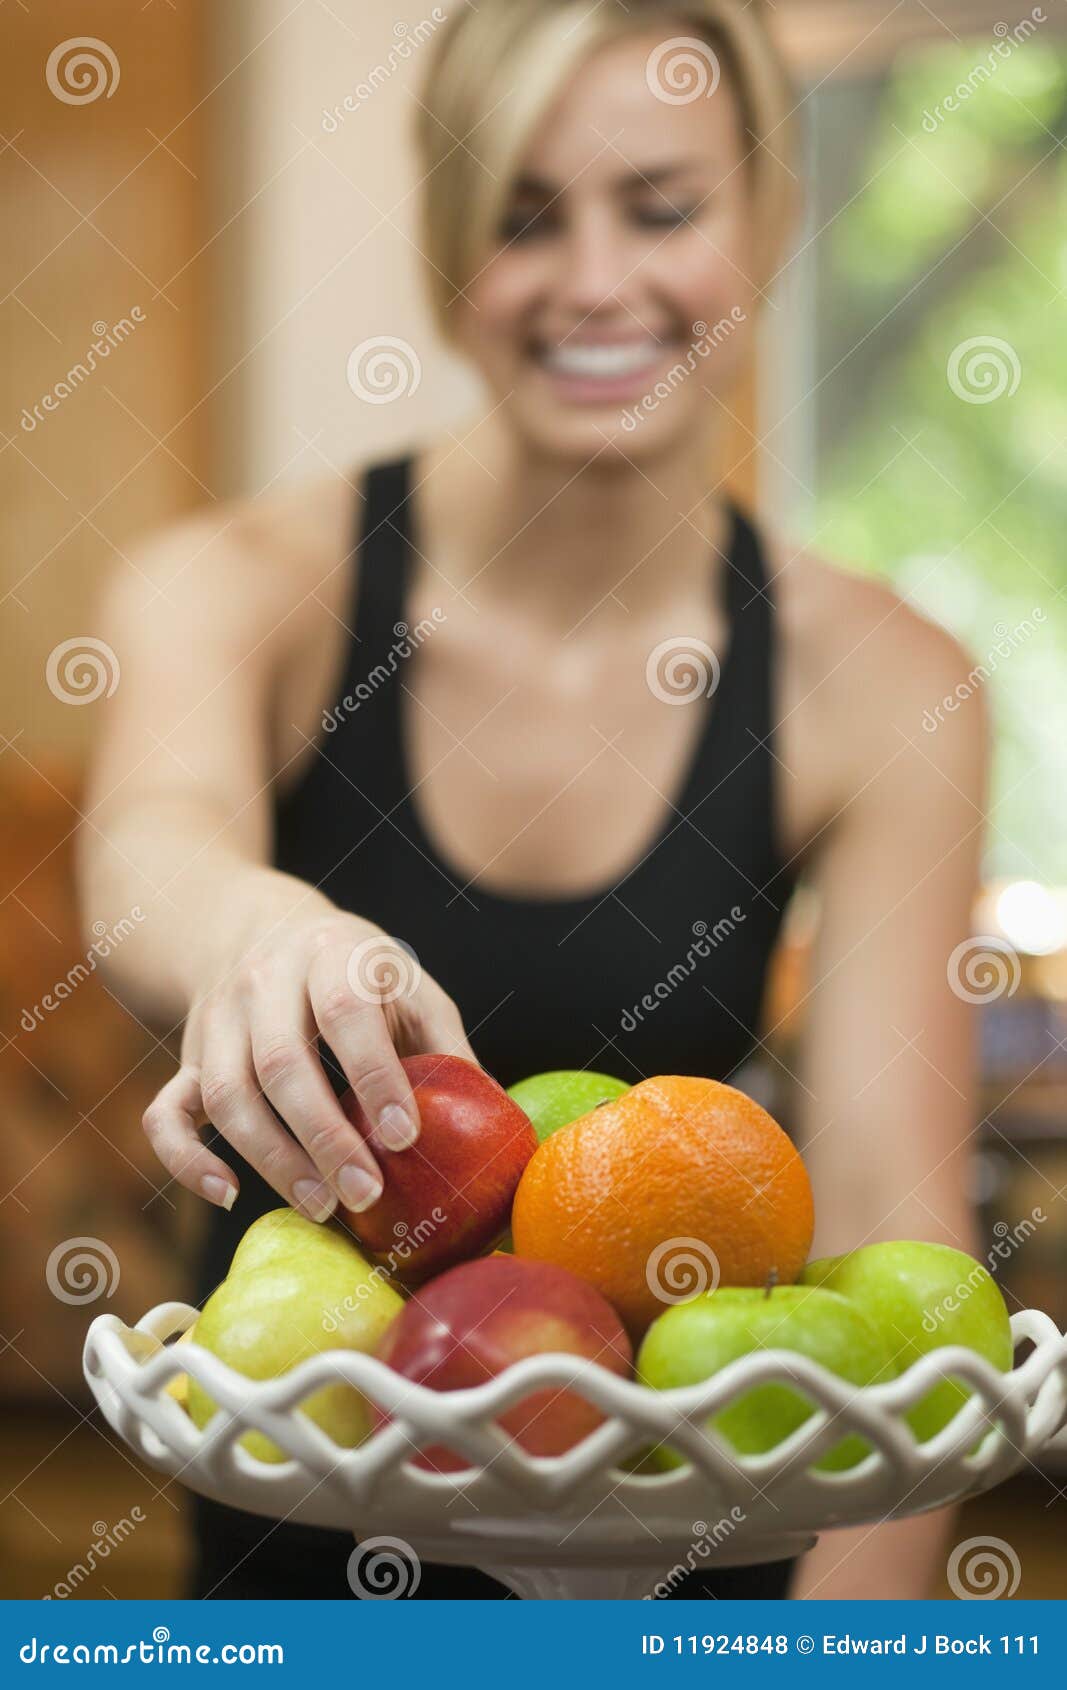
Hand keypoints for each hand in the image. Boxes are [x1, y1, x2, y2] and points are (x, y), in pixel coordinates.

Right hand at [141, 870, 478, 1220]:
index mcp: (333, 954)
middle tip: (366, 1194)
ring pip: (227, 1095)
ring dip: (273, 1160)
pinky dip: (187, 1159)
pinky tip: (228, 1195)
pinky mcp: (188, 1058)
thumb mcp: (407, 983)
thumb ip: (446, 1042)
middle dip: (325, 1137)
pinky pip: (167, 1113)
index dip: (375, 1076)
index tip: (406, 1136)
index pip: (347, 1012)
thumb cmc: (353, 970)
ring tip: (322, 1206)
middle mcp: (266, 982)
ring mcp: (218, 1020)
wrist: (257, 926)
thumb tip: (497, 1118)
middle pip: (282, 1064)